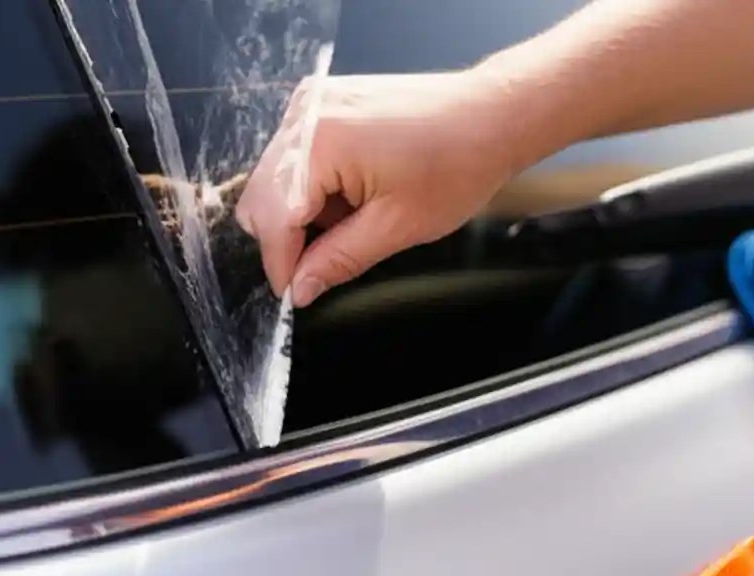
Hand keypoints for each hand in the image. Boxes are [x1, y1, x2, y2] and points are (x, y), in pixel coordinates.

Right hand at [235, 70, 519, 306]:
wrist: (492, 115)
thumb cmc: (458, 161)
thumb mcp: (396, 227)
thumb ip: (338, 260)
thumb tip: (300, 288)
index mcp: (319, 141)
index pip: (273, 217)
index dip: (281, 264)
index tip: (293, 293)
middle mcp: (306, 114)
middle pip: (261, 197)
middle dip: (289, 238)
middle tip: (329, 260)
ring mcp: (313, 104)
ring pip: (275, 182)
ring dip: (303, 213)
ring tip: (355, 219)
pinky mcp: (323, 104)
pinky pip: (295, 160)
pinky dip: (314, 189)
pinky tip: (353, 195)